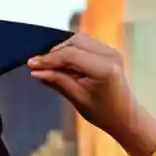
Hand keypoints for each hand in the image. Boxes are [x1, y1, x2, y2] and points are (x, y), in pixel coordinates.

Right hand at [27, 33, 155, 155]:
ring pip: (79, 39)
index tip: (30, 64)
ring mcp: (111, 51)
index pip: (70, 55)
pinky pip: (85, 43)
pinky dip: (71, 50)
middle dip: (55, 52)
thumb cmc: (102, 112)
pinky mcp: (109, 51)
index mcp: (104, 69)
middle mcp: (110, 55)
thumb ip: (57, 81)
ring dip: (62, 50)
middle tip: (39, 66)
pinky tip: (64, 64)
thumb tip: (35, 71)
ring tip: (52, 66)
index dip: (48, 59)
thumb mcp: (77, 98)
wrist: (124, 115)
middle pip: (74, 41)